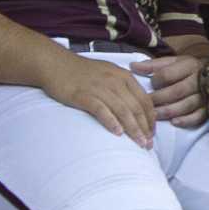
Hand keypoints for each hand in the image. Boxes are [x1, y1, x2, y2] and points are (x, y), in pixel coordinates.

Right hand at [41, 52, 155, 146]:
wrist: (57, 64)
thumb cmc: (84, 72)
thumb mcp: (110, 73)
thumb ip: (124, 87)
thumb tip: (138, 108)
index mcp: (124, 76)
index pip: (145, 100)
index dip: (151, 118)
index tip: (152, 133)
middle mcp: (115, 81)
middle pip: (136, 107)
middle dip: (145, 128)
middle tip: (148, 144)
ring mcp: (99, 88)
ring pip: (122, 110)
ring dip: (133, 129)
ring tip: (138, 143)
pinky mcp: (83, 95)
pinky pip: (101, 110)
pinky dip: (111, 122)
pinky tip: (118, 133)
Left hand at [132, 54, 206, 127]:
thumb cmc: (188, 69)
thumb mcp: (173, 62)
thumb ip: (154, 65)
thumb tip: (133, 66)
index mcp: (189, 65)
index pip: (168, 74)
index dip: (156, 81)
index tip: (151, 85)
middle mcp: (199, 80)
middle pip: (176, 91)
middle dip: (159, 99)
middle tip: (146, 105)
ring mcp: (205, 95)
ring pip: (186, 105)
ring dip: (168, 111)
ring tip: (155, 115)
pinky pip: (198, 117)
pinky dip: (186, 120)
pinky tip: (174, 122)